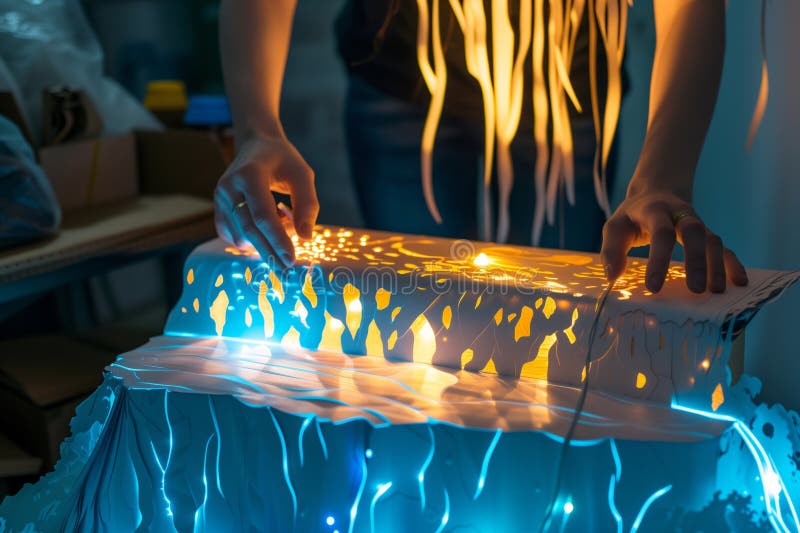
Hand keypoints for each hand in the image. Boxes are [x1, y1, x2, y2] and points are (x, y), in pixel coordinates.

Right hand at [214, 133, 318, 268]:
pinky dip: (250, 240)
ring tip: (281, 224)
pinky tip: (265, 229)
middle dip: (269, 252)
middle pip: (249, 231)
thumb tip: (305, 237)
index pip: (263, 216)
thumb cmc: (283, 160)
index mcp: (249, 175)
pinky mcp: (218, 208)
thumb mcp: (303, 174)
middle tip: (286, 270)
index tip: (291, 260)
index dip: (277, 240)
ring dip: (262, 242)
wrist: (255, 144)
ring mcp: (219, 198)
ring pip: (239, 236)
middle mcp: (229, 187)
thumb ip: (307, 204)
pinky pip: (231, 236)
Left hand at [600, 187, 747, 293]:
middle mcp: (680, 214)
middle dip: (697, 261)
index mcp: (655, 211)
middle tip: (695, 290)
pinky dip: (732, 263)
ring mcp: (697, 223)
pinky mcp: (706, 234)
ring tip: (715, 292)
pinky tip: (738, 282)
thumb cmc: (632, 216)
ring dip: (716, 265)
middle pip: (694, 232)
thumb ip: (611, 250)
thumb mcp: (615, 226)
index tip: (654, 288)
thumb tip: (612, 277)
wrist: (657, 192)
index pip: (661, 233)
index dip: (659, 260)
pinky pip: (723, 247)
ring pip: (712, 239)